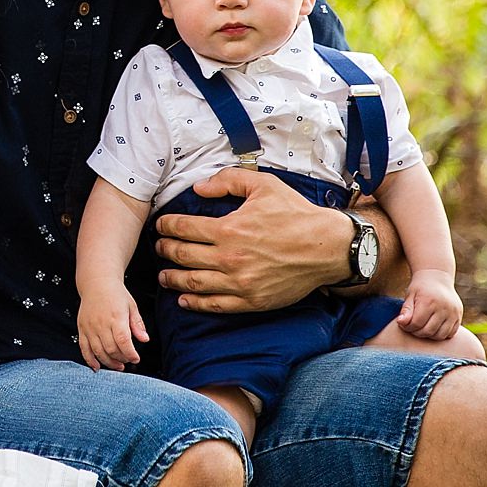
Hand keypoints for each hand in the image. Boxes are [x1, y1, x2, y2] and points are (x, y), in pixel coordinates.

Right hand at [77, 287, 148, 370]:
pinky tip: (97, 367)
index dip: (130, 353)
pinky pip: (84, 348)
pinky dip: (90, 360)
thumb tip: (145, 339)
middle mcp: (101, 323)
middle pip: (111, 349)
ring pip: (98, 351)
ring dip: (109, 362)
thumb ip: (138, 324)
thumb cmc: (116, 294)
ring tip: (118, 366)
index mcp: (116, 317)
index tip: (136, 358)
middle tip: (128, 361)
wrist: (97, 283)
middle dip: (121, 359)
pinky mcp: (82, 329)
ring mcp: (90, 327)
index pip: (123, 341)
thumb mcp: (131, 306)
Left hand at [154, 168, 347, 312]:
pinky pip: (215, 305)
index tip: (161, 225)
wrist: (328, 247)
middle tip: (158, 248)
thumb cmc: (296, 214)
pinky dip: (195, 304)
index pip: (184, 228)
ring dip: (173, 279)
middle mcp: (230, 258)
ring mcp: (240, 282)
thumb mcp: (263, 186)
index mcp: (229, 229)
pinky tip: (184, 300)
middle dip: (165, 251)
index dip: (167, 226)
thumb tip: (198, 188)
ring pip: (193, 284)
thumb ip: (228, 181)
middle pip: (183, 256)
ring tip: (163, 276)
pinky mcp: (251, 300)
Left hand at [397, 269, 462, 340]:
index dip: (408, 327)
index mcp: (429, 301)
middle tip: (412, 328)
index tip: (404, 324)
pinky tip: (433, 327)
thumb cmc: (420, 288)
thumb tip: (400, 323)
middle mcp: (443, 307)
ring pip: (440, 335)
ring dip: (429, 335)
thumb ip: (406, 310)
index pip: (416, 323)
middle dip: (417, 333)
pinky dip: (441, 334)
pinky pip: (450, 333)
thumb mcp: (410, 295)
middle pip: (428, 331)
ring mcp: (453, 313)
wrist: (437, 278)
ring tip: (423, 328)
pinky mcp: (458, 316)